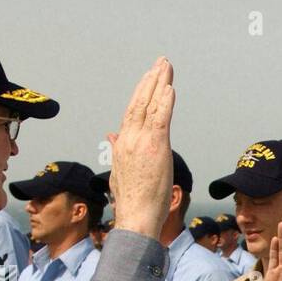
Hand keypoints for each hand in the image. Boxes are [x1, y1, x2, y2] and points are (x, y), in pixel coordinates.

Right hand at [107, 58, 175, 238]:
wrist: (136, 218)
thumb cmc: (132, 201)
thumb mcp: (120, 171)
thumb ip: (117, 149)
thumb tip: (111, 133)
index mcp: (122, 144)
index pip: (132, 112)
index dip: (141, 92)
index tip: (149, 78)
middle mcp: (128, 139)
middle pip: (140, 102)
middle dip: (151, 80)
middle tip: (160, 63)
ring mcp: (141, 142)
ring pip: (150, 105)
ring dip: (159, 83)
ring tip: (166, 67)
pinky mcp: (155, 148)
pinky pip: (161, 118)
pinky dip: (165, 102)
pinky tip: (170, 88)